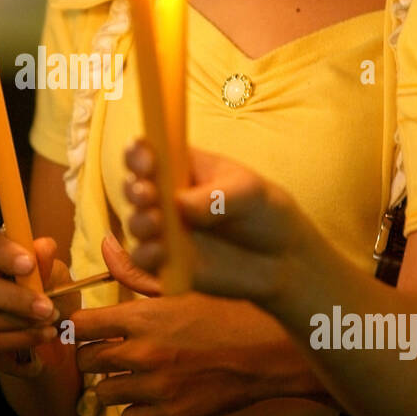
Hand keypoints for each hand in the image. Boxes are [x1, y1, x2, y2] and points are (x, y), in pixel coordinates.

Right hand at [0, 229, 78, 379]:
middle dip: (12, 297)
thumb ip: (47, 262)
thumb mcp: (54, 273)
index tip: (29, 264)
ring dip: (23, 321)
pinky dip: (23, 339)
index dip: (4, 254)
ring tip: (53, 319)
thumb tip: (45, 247)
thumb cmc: (47, 287)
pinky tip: (46, 334)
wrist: (52, 325)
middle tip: (46, 306)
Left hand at [70, 230, 324, 415]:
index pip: (80, 327)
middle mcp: (142, 354)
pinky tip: (154, 393)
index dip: (79, 327)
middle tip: (112, 352)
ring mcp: (156, 389)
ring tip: (135, 373)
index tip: (88, 329)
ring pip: (103, 393)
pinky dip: (136, 407)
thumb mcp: (182, 285)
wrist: (270, 352)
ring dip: (114, 383)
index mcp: (142, 318)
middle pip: (86, 361)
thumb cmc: (228, 311)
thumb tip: (105, 245)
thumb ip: (135, 273)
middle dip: (94, 355)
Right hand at [123, 139, 314, 307]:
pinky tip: (160, 252)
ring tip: (159, 224)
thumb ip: (216, 196)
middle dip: (135, 189)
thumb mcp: (249, 192)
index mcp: (181, 167)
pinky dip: (145, 255)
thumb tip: (180, 206)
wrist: (283, 259)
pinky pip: (144, 259)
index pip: (147, 152)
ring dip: (140, 221)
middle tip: (151, 195)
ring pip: (135, 223)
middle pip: (133, 186)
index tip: (148, 161)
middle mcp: (166, 196)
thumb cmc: (264, 211)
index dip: (138, 153)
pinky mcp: (167, 263)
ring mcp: (165, 231)